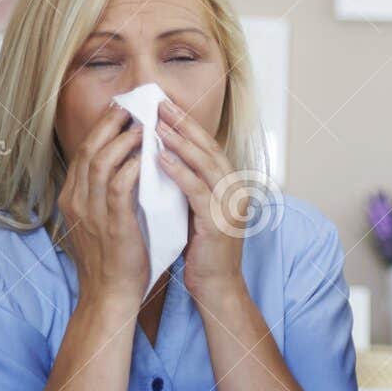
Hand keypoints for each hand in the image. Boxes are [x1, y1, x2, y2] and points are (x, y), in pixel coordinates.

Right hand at [57, 102, 148, 311]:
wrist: (110, 295)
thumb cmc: (115, 260)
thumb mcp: (105, 221)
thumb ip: (110, 196)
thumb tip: (128, 170)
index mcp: (74, 198)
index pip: (86, 153)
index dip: (102, 129)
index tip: (120, 110)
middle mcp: (77, 201)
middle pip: (89, 150)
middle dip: (110, 125)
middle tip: (131, 105)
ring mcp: (91, 212)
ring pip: (101, 163)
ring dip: (123, 140)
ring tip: (144, 124)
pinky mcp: (111, 224)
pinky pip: (118, 186)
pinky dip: (131, 166)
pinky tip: (147, 155)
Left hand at [156, 97, 246, 299]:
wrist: (217, 287)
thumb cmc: (203, 251)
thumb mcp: (196, 210)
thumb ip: (187, 185)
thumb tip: (162, 158)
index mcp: (231, 186)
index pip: (209, 147)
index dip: (187, 124)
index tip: (164, 106)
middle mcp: (235, 191)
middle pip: (209, 148)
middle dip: (183, 124)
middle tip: (158, 104)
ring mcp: (230, 206)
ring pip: (205, 164)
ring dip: (178, 142)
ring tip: (156, 124)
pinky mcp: (218, 222)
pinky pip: (196, 190)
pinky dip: (178, 172)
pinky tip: (159, 158)